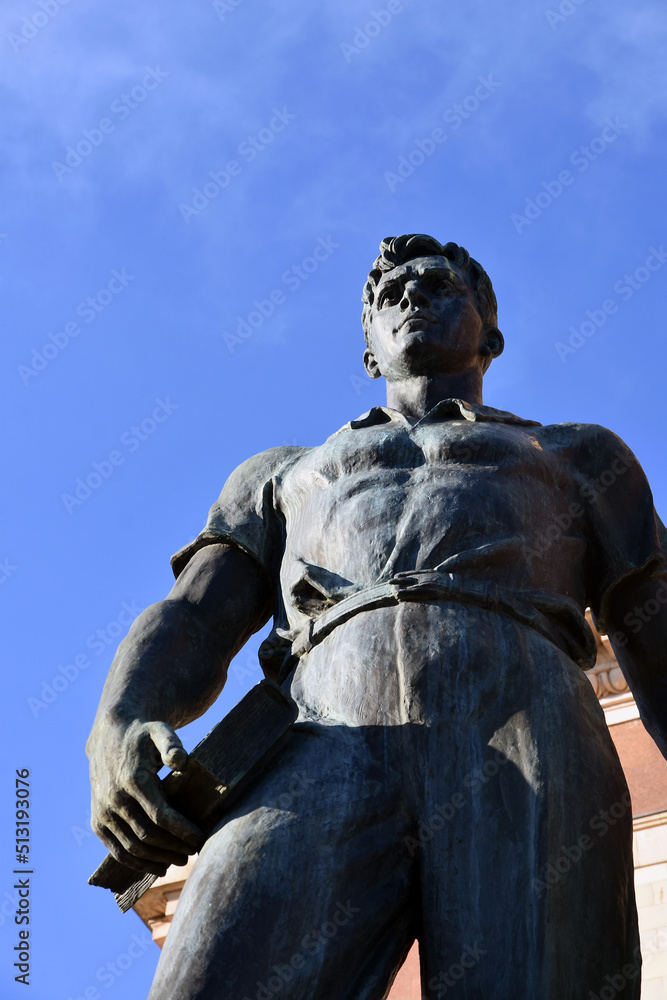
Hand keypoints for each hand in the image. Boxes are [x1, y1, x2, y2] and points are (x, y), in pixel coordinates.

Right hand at [88, 719, 204, 876]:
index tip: (200, 838)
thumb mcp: (159, 731)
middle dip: (173, 847)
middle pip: (148, 835)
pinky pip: (117, 850)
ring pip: (132, 847)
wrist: (108, 737)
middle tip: (194, 851)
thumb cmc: (142, 735)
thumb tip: (180, 760)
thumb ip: (171, 744)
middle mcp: (114, 799)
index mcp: (132, 780)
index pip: (160, 815)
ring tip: (180, 860)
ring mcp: (103, 813)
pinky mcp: (97, 822)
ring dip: (158, 859)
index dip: (181, 830)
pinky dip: (137, 863)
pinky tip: (157, 866)